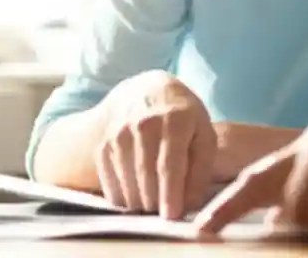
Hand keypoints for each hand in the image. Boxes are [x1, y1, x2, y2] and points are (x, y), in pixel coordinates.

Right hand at [95, 70, 216, 218]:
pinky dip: (122, 197)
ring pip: (126, 182)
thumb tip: (190, 204)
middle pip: (146, 176)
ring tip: (152, 205)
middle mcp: (143, 123)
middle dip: (156, 202)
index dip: (170, 194)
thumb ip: (201, 168)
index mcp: (175, 120)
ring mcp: (119, 132)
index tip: (172, 216)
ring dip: (140, 202)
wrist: (147, 91)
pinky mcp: (103, 143)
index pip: (169, 165)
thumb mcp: (204, 134)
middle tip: (164, 213)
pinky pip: (109, 181)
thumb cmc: (183, 118)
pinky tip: (134, 198)